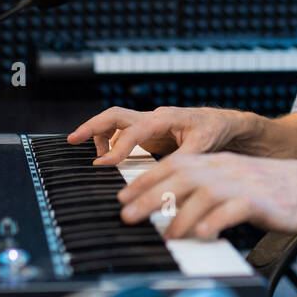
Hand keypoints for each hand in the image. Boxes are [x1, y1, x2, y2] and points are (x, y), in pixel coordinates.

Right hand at [67, 105, 244, 164]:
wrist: (224, 124)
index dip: (117, 147)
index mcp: (164, 118)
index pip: (133, 130)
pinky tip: (111, 159)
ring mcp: (149, 124)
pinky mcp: (149, 133)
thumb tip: (161, 180)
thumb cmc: (214, 132)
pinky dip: (111, 143)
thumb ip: (180, 162)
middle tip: (72, 139)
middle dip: (92, 126)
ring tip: (97, 159)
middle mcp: (153, 117)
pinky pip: (123, 133)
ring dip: (100, 136)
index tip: (103, 165)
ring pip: (116, 123)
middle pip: (115, 115)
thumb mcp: (202, 149)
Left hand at [115, 151, 296, 238]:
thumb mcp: (241, 184)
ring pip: (203, 193)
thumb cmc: (282, 192)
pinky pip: (232, 209)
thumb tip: (180, 214)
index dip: (145, 179)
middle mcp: (228, 168)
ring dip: (179, 214)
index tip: (123, 195)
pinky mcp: (262, 201)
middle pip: (180, 176)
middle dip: (149, 195)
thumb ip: (212, 194)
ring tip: (166, 234)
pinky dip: (214, 222)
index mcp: (220, 163)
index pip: (174, 164)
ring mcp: (245, 183)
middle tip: (127, 215)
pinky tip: (202, 235)